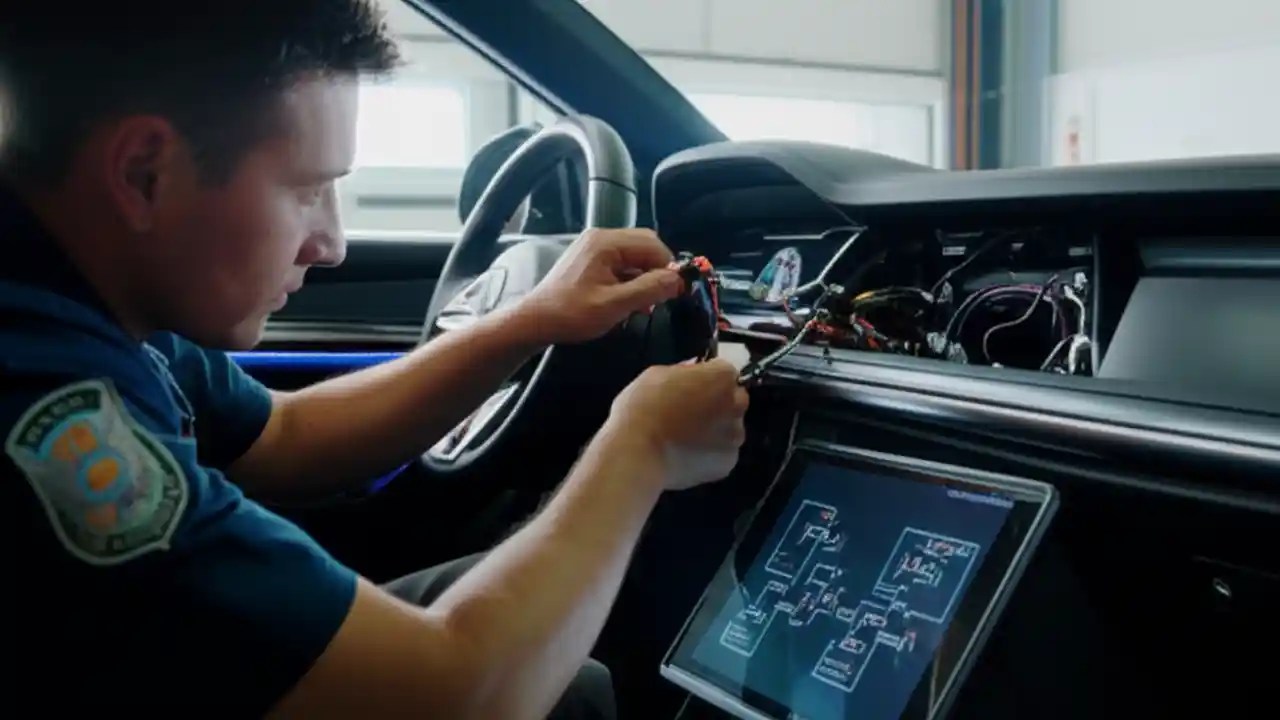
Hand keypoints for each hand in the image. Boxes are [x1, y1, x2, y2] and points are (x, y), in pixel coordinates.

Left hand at [519, 228, 683, 343]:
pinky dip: (631, 279)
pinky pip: (621, 262)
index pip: (653, 244)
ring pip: (634, 255)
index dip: (669, 267)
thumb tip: (679, 280)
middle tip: (663, 297)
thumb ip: (649, 289)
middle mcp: (601, 237)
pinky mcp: (590, 259)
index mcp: (606, 242)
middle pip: (645, 245)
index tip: (677, 292)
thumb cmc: (573, 314)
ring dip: (645, 277)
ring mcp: (594, 247)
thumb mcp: (615, 305)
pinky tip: (631, 300)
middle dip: (658, 270)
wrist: (536, 321)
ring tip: (647, 304)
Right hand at [602, 358, 748, 490]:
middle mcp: (736, 405)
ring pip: (730, 429)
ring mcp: (734, 437)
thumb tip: (694, 372)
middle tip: (690, 413)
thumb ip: (684, 371)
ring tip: (685, 438)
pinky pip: (721, 453)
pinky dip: (709, 453)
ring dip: (715, 430)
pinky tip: (687, 454)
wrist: (636, 454)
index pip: (726, 371)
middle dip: (718, 404)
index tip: (693, 387)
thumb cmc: (642, 408)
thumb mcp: (657, 375)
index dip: (709, 379)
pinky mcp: (728, 463)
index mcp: (722, 377)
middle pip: (734, 400)